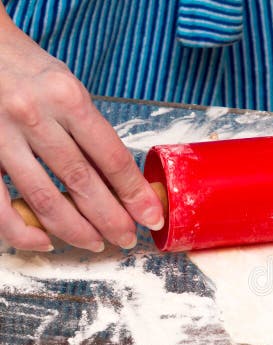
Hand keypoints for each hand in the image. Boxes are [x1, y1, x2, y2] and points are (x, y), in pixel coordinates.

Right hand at [0, 14, 163, 251]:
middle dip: (111, 219)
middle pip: (82, 183)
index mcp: (67, 97)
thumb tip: (119, 179)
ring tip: (96, 243)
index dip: (135, 194)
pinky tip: (45, 241)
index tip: (151, 216)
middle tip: (127, 239)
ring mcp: (1, 136)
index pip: (112, 158)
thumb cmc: (26, 68)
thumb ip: (89, 129)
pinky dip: (22, 231)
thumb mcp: (67, 87)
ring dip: (75, 230)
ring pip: (45, 199)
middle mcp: (34, 116)